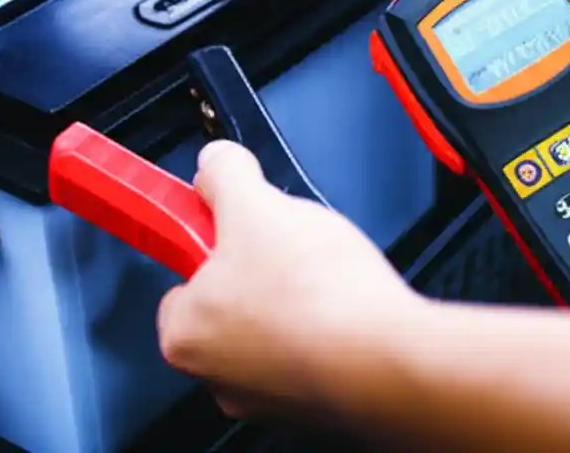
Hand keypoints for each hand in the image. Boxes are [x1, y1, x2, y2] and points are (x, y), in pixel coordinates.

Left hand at [156, 140, 421, 421]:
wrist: (387, 358)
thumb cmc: (316, 297)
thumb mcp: (255, 204)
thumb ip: (223, 175)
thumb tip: (214, 164)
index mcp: (185, 335)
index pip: (182, 282)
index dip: (214, 247)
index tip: (238, 228)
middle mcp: (219, 379)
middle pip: (229, 306)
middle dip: (259, 273)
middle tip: (287, 247)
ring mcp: (270, 398)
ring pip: (274, 331)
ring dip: (296, 302)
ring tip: (324, 275)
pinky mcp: (318, 405)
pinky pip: (314, 354)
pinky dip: (328, 331)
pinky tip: (347, 308)